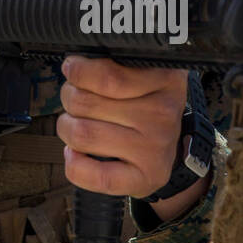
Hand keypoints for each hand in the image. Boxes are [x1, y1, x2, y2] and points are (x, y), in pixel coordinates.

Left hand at [57, 56, 208, 221]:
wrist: (176, 145)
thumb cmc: (148, 105)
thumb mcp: (146, 74)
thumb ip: (115, 64)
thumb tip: (73, 66)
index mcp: (165, 81)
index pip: (107, 76)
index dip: (78, 72)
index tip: (73, 70)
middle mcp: (162, 115)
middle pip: (86, 103)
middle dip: (69, 98)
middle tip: (74, 100)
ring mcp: (154, 149)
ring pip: (82, 134)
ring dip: (67, 128)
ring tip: (75, 125)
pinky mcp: (145, 178)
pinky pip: (97, 175)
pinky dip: (74, 165)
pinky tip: (75, 154)